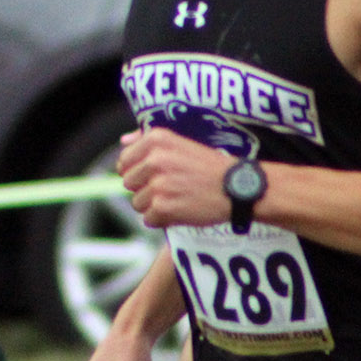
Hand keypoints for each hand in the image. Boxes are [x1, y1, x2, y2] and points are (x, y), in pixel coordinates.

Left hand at [116, 127, 233, 228]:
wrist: (237, 188)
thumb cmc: (210, 166)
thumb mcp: (180, 142)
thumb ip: (147, 140)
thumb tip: (122, 142)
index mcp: (156, 140)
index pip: (124, 161)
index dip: (137, 173)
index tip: (153, 177)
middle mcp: (154, 159)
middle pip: (129, 184)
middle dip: (145, 190)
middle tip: (170, 190)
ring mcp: (158, 184)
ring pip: (137, 203)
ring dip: (154, 206)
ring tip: (176, 200)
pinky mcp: (163, 206)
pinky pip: (148, 219)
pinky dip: (162, 220)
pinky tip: (179, 211)